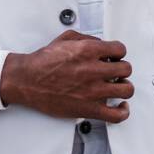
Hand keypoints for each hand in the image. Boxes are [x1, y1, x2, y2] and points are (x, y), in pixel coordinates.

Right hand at [0, 30, 132, 121]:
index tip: (114, 57)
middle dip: (121, 68)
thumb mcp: (65, 38)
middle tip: (114, 71)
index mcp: (88, 51)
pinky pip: (116, 115)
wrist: (27, 81)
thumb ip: (86, 38)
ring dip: (123, 86)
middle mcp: (93, 70)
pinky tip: (120, 106)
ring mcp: (93, 91)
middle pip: (126, 69)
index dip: (118, 53)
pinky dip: (122, 111)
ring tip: (117, 86)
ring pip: (126, 89)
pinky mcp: (88, 109)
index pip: (120, 50)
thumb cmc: (43, 62)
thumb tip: (101, 44)